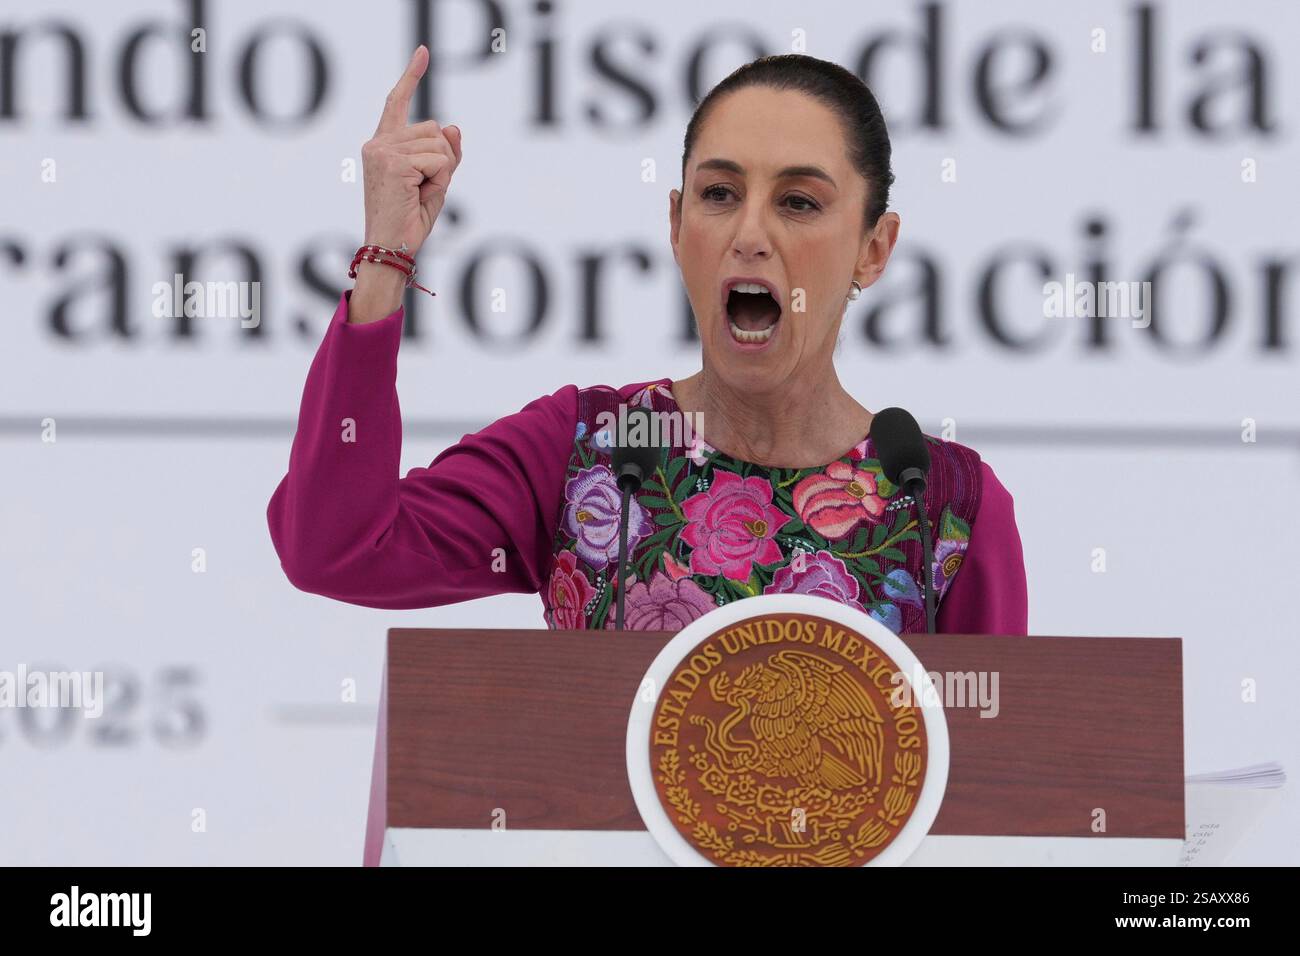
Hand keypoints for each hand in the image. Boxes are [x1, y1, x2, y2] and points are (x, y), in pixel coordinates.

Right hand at [360, 45, 462, 254]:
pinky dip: (440, 181)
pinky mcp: (393, 162)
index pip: (397, 102)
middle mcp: (378, 143)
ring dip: (441, 172)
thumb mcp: (434, 183)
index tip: (424, 53)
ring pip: (439, 145)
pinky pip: (439, 161)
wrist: (390, 247)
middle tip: (424, 189)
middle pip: (434, 129)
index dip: (412, 77)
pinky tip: (420, 195)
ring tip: (420, 194)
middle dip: (443, 159)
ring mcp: (383, 151)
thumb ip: (445, 155)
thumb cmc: (408, 220)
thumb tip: (453, 126)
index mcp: (382, 144)